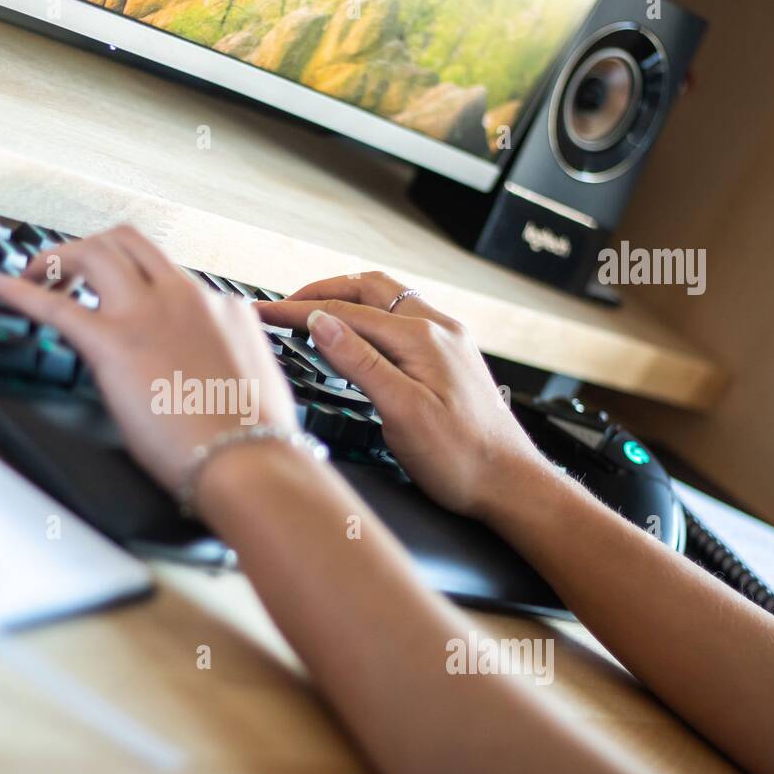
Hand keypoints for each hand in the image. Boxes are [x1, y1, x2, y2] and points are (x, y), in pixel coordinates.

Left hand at [0, 227, 296, 494]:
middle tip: (70, 276)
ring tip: (39, 279)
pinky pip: (55, 306)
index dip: (136, 284)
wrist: (247, 460)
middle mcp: (185, 296)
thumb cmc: (253, 440)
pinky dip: (22, 291)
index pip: (169, 276)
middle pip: (127, 242)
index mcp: (222, 308)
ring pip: (94, 251)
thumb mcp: (249, 382)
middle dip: (92, 250)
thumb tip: (204, 375)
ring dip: (60, 260)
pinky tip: (0, 287)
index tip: (118, 300)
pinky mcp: (114, 342)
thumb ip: (221, 363)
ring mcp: (149, 313)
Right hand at [257, 272, 551, 519]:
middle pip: (367, 289)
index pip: (344, 311)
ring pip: (387, 298)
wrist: (511, 485)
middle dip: (321, 291)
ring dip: (346, 297)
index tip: (262, 313)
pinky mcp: (452, 356)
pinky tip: (357, 332)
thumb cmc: (462, 459)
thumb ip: (360, 362)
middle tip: (282, 306)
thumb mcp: (402, 413)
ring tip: (313, 311)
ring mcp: (448, 340)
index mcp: (422, 337)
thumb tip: (320, 323)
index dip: (297, 310)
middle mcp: (438, 328)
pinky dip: (369, 313)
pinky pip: (403, 317)